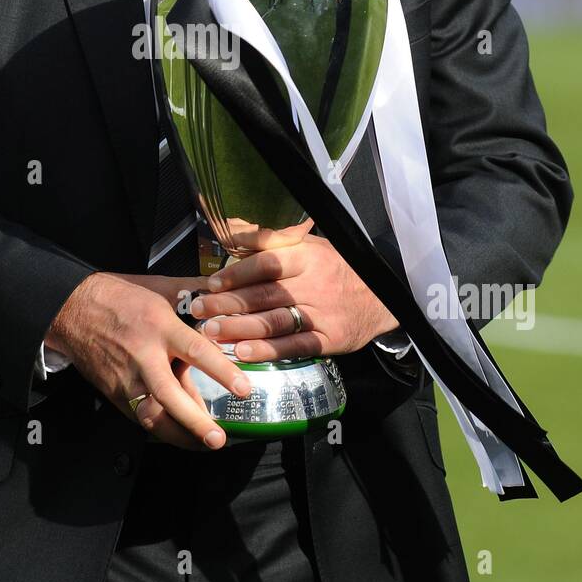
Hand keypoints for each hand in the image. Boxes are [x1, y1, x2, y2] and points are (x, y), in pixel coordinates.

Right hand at [45, 271, 250, 450]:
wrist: (72, 309)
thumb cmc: (118, 296)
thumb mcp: (159, 286)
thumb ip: (193, 293)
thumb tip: (225, 294)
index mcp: (159, 326)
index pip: (196, 351)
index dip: (221, 371)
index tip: (242, 389)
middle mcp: (143, 356)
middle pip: (170, 395)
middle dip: (195, 422)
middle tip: (218, 438)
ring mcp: (126, 378)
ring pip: (152, 415)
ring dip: (179, 435)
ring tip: (203, 445)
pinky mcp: (115, 393)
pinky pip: (140, 417)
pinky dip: (161, 430)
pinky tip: (180, 436)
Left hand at [188, 222, 401, 361]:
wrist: (382, 297)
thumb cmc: (337, 268)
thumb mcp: (311, 246)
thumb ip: (272, 242)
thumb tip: (233, 230)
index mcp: (308, 257)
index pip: (267, 263)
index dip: (236, 274)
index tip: (211, 283)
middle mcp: (314, 284)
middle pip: (265, 294)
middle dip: (227, 304)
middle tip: (199, 311)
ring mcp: (322, 313)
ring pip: (275, 321)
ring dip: (240, 328)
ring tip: (212, 332)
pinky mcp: (329, 339)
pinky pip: (294, 346)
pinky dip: (268, 350)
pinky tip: (243, 352)